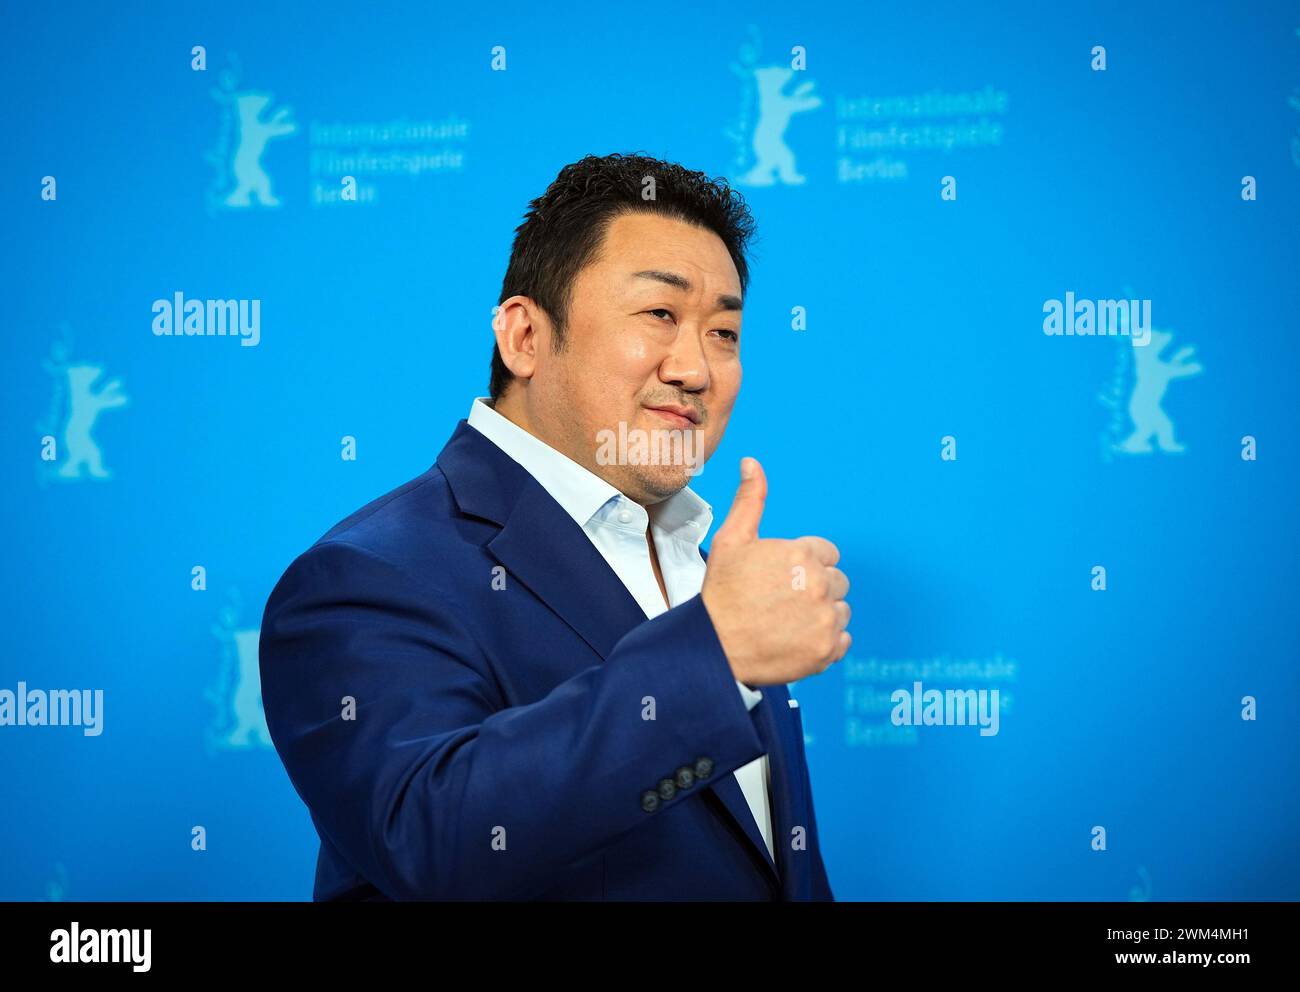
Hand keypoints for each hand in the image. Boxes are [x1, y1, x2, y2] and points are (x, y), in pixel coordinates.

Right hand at [700, 457, 850, 684]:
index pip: (827, 554)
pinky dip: (825, 641)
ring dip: (822, 614)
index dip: (804, 565)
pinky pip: (843, 640)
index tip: (782, 579)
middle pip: (838, 581)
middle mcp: (820, 584)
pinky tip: (797, 639)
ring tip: (788, 621)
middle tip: (782, 601)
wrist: (713, 646)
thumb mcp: (731, 540)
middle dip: (816, 588)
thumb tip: (751, 462)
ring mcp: (825, 619)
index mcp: (803, 554)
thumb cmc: (722, 591)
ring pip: (841, 610)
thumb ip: (750, 500)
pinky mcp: (827, 649)